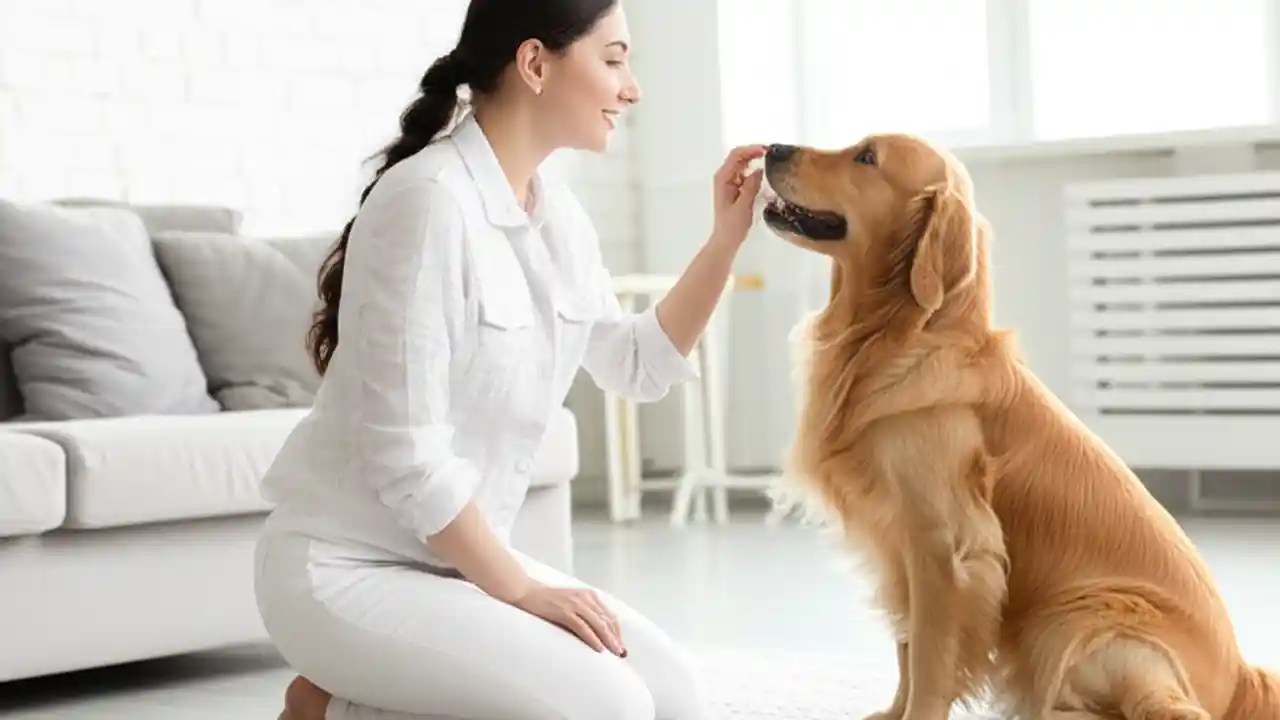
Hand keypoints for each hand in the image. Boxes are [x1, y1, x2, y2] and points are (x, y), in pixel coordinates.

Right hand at [511, 582, 626, 656]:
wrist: (527, 592)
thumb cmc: (548, 601)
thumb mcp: (571, 603)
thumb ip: (585, 612)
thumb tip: (599, 632)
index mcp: (589, 595)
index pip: (610, 616)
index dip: (617, 631)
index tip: (620, 644)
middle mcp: (585, 597)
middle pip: (607, 621)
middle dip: (616, 638)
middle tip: (622, 653)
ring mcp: (575, 604)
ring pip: (598, 624)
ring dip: (608, 640)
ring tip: (615, 653)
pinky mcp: (564, 611)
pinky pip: (583, 627)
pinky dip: (592, 638)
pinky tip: (598, 648)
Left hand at [711, 144, 766, 246]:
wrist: (727, 239)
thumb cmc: (733, 225)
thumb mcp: (744, 205)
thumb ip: (751, 186)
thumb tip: (760, 170)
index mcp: (723, 178)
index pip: (736, 155)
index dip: (751, 149)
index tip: (766, 151)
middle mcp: (724, 176)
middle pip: (738, 156)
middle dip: (754, 151)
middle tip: (771, 153)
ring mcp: (728, 181)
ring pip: (742, 163)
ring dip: (754, 159)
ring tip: (770, 159)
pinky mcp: (734, 187)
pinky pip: (744, 172)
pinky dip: (753, 169)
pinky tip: (764, 172)